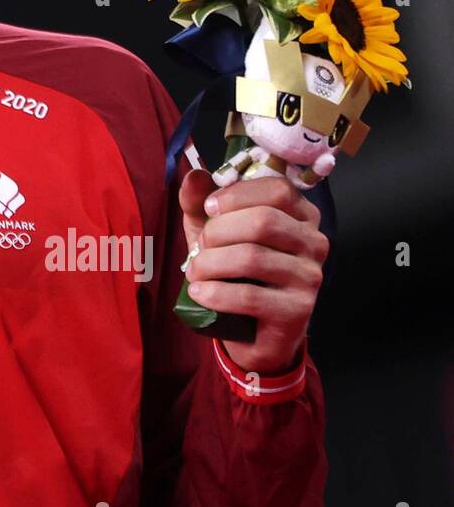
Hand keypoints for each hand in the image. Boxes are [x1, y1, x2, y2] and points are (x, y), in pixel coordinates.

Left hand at [178, 168, 328, 372]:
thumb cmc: (234, 272)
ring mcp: (310, 278)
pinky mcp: (298, 310)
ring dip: (210, 264)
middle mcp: (314, 243)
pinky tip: (200, 293)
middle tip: (200, 248)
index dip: (236, 194)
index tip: (209, 209)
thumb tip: (193, 175)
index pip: (277, 189)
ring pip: (252, 257)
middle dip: (218, 232)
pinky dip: (215, 293)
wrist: (250, 332)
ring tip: (195, 272)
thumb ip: (201, 203)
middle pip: (263, 221)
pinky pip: (249, 296)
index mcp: (300, 215)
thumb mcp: (214, 232)